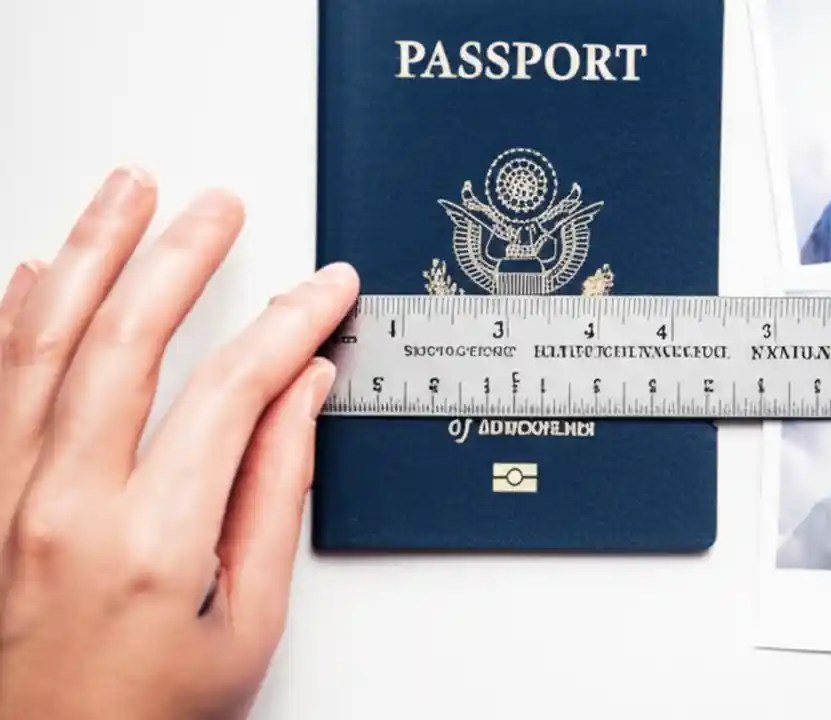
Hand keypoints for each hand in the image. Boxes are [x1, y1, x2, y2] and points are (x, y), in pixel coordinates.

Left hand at [0, 167, 358, 718]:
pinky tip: (36, 271)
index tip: (325, 290)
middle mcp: (64, 506)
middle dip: (181, 254)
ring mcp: (3, 499)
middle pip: (126, 337)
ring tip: (127, 193)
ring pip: (40, 340)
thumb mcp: (246, 623)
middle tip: (218, 206)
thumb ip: (274, 495)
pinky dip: (12, 314)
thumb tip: (301, 396)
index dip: (290, 323)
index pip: (233, 388)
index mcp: (152, 539)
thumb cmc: (147, 715)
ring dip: (88, 252)